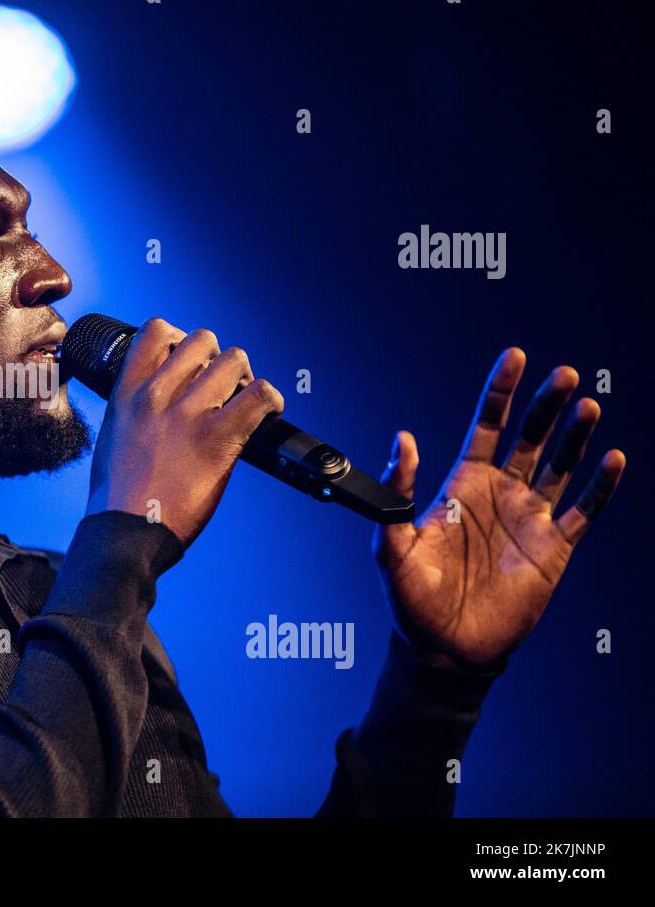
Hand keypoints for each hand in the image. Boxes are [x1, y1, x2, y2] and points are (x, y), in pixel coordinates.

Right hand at [86, 318, 284, 547]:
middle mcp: (157, 395)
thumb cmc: (118, 496)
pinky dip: (270, 401)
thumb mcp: (114, 436)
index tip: (191, 362)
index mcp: (128, 393)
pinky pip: (260, 395)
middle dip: (217, 360)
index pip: (156, 330)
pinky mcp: (218, 438)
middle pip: (203, 340)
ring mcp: (187, 415)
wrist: (125, 532)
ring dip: (245, 378)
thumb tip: (162, 400)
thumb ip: (137, 409)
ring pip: (234, 360)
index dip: (181, 339)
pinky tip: (266, 414)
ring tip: (244, 401)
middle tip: (223, 386)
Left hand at [374, 348, 624, 668]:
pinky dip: (601, 486)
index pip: (485, 426)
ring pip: (560, 466)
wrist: (443, 647)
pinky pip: (584, 511)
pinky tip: (612, 458)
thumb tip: (403, 440)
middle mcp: (499, 494)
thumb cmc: (411, 599)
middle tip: (564, 374)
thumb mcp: (391, 544)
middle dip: (545, 404)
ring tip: (588, 405)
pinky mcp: (553, 548)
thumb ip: (398, 492)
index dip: (499, 393)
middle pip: (529, 437)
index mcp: (461, 485)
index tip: (514, 357)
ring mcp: (529, 519)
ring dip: (576, 436)